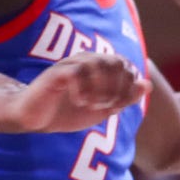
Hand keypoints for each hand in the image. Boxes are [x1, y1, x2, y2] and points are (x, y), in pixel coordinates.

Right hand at [8, 52, 149, 134]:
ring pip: (98, 63)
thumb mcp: (101, 109)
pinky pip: (76, 72)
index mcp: (97, 68)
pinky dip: (84, 89)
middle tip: (108, 106)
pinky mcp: (55, 74)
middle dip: (118, 87)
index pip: (124, 64)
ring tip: (94, 105)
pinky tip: (80, 102)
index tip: (118, 105)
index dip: (128, 85)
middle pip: (115, 61)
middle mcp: (85, 61)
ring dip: (102, 89)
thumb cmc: (66, 112)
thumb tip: (147, 85)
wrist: (33, 118)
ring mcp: (70, 65)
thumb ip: (124, 98)